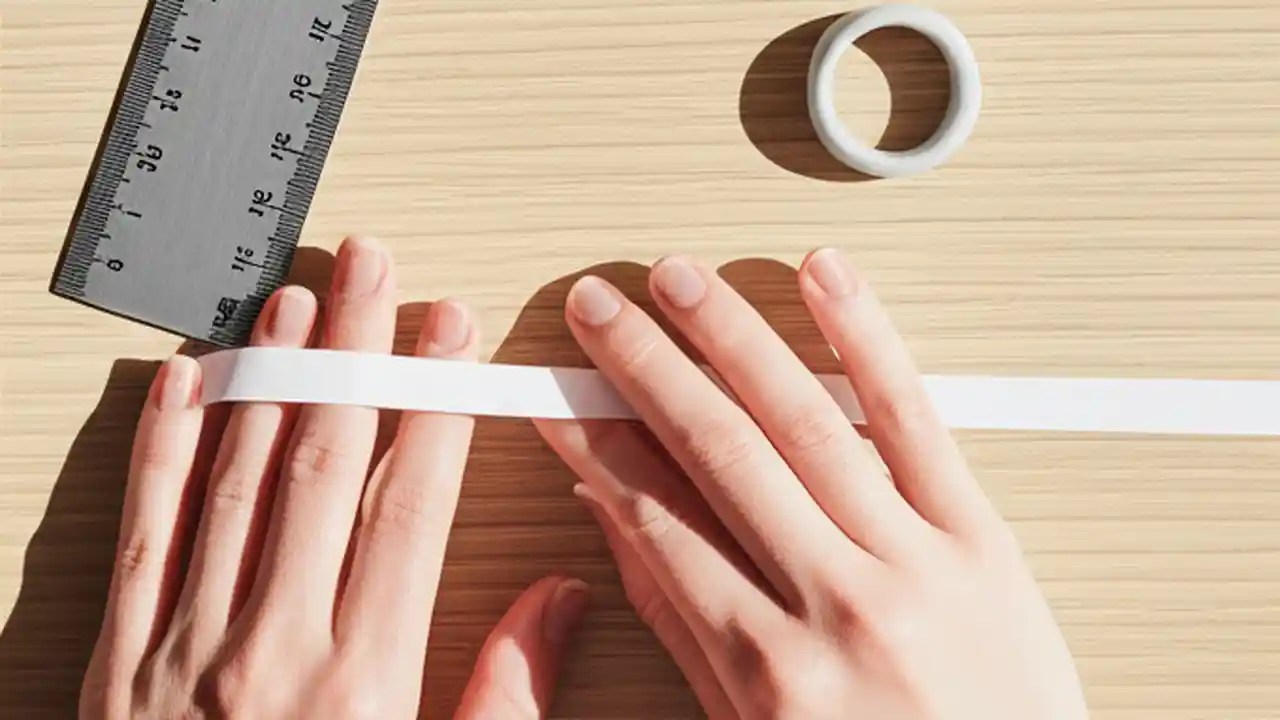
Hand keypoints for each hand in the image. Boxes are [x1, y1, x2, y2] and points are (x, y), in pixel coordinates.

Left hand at [82, 237, 587, 719]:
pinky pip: (140, 537)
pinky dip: (160, 452)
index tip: (451, 337)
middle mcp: (271, 648)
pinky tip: (184, 385)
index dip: (434, 404)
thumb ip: (505, 697)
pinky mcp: (117, 666)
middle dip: (355, 353)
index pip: (408, 503)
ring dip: (270, 378)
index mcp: (364, 681)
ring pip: (234, 480)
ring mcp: (184, 651)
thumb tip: (561, 600)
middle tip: (373, 271)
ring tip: (297, 302)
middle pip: (323, 462)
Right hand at [536, 248, 1088, 718]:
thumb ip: (684, 626)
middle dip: (644, 368)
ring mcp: (917, 560)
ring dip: (731, 337)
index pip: (658, 520)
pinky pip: (916, 419)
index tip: (561, 399)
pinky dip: (866, 338)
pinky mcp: (983, 535)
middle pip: (719, 452)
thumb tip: (617, 519)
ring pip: (805, 420)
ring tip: (678, 280)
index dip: (597, 445)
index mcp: (772, 671)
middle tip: (596, 312)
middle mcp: (840, 603)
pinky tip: (824, 277)